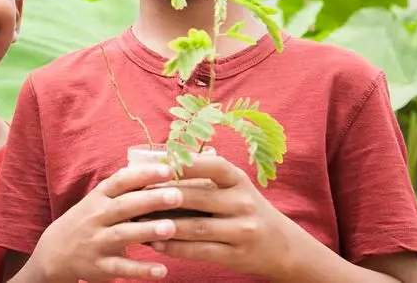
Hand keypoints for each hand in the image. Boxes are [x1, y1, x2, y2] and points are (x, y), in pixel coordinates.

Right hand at [27, 164, 183, 282]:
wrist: (55, 252)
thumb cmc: (87, 220)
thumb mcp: (98, 200)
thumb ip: (124, 187)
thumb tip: (155, 165)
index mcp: (99, 197)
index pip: (121, 182)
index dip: (143, 174)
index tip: (168, 169)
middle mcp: (97, 217)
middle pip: (124, 206)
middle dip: (150, 200)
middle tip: (177, 195)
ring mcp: (97, 242)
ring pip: (122, 235)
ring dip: (146, 231)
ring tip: (171, 227)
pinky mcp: (100, 266)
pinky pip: (122, 268)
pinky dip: (141, 270)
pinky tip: (162, 270)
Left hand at [149, 155, 303, 278]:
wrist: (281, 245)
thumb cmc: (242, 208)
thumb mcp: (233, 186)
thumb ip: (202, 176)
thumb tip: (156, 163)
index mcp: (238, 180)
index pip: (213, 166)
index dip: (186, 164)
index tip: (158, 164)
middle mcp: (243, 202)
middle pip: (198, 197)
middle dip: (164, 197)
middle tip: (135, 196)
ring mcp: (242, 230)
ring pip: (196, 227)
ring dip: (164, 225)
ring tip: (138, 223)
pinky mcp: (236, 254)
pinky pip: (200, 251)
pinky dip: (175, 247)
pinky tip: (156, 243)